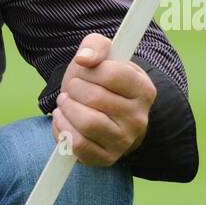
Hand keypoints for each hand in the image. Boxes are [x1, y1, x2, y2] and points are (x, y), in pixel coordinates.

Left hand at [52, 33, 156, 165]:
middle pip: (95, 98)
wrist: (99, 114)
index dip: (89, 70)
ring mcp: (124, 141)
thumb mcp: (102, 57)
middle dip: (73, 89)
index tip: (84, 71)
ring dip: (65, 109)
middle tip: (71, 88)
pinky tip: (63, 120)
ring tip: (65, 103)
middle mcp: (139, 118)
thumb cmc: (99, 83)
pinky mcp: (106, 158)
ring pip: (87, 123)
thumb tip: (84, 58)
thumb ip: (95, 46)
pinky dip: (62, 130)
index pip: (112, 74)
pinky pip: (77, 145)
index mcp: (143, 89)